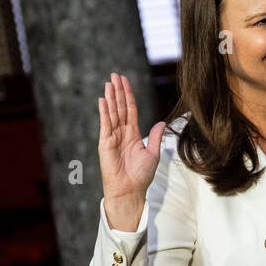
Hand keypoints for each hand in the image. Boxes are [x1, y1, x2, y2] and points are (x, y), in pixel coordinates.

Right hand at [98, 72, 164, 228]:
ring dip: (110, 97)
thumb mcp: (153, 154)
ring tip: (109, 83)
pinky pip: (105, 124)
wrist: (130, 190)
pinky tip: (103, 100)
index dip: (128, 95)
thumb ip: (156, 137)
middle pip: (119, 107)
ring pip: (112, 113)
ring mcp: (112, 137)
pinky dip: (104, 112)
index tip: (125, 81)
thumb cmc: (141, 175)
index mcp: (133, 134)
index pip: (130, 110)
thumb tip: (162, 122)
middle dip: (118, 91)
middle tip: (115, 75)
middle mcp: (122, 133)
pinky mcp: (105, 143)